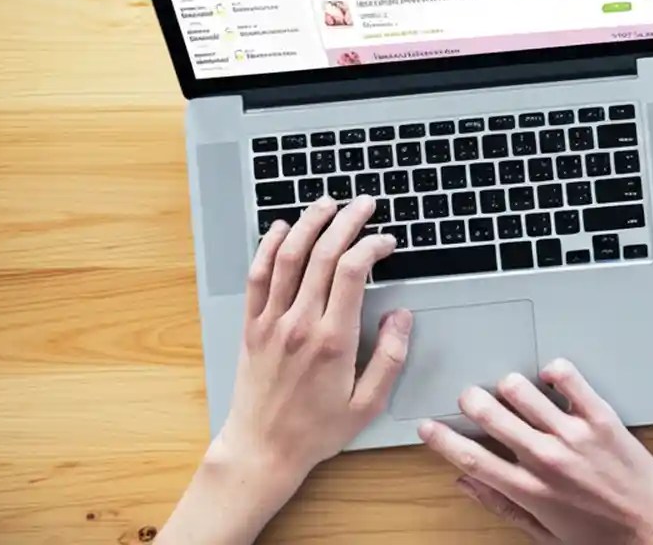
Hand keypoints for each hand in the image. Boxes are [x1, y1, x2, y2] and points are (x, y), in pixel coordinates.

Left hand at [157, 195, 411, 544]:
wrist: (263, 449)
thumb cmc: (317, 431)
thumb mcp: (368, 403)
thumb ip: (390, 357)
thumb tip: (401, 317)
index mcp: (333, 340)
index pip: (351, 272)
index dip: (371, 247)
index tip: (386, 243)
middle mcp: (299, 324)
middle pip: (322, 255)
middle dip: (346, 222)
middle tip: (364, 205)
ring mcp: (271, 322)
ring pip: (288, 257)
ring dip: (308, 224)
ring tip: (327, 204)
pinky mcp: (251, 327)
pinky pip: (257, 276)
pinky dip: (268, 247)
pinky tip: (280, 229)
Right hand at [419, 360, 652, 544]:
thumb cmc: (603, 538)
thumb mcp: (544, 534)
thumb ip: (502, 506)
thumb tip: (466, 485)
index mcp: (528, 491)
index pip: (470, 458)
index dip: (442, 440)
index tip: (428, 427)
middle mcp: (546, 459)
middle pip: (489, 416)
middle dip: (470, 401)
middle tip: (469, 398)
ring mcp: (574, 435)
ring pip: (521, 391)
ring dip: (508, 385)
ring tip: (509, 388)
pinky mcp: (601, 418)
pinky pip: (569, 380)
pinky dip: (554, 372)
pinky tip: (550, 377)